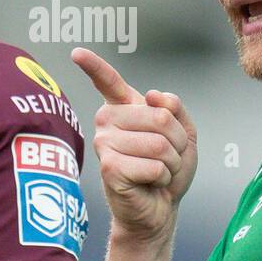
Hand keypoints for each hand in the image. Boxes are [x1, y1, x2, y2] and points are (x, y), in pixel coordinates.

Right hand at [71, 48, 197, 242]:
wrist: (160, 208)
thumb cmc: (168, 170)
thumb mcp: (185, 134)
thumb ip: (175, 109)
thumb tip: (153, 96)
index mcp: (123, 109)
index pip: (107, 81)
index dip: (93, 66)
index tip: (76, 53)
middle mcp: (107, 121)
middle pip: (161, 118)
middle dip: (178, 144)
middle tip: (167, 159)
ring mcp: (104, 143)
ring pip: (160, 144)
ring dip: (172, 164)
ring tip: (158, 173)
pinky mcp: (109, 167)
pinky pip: (154, 166)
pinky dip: (163, 179)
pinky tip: (149, 184)